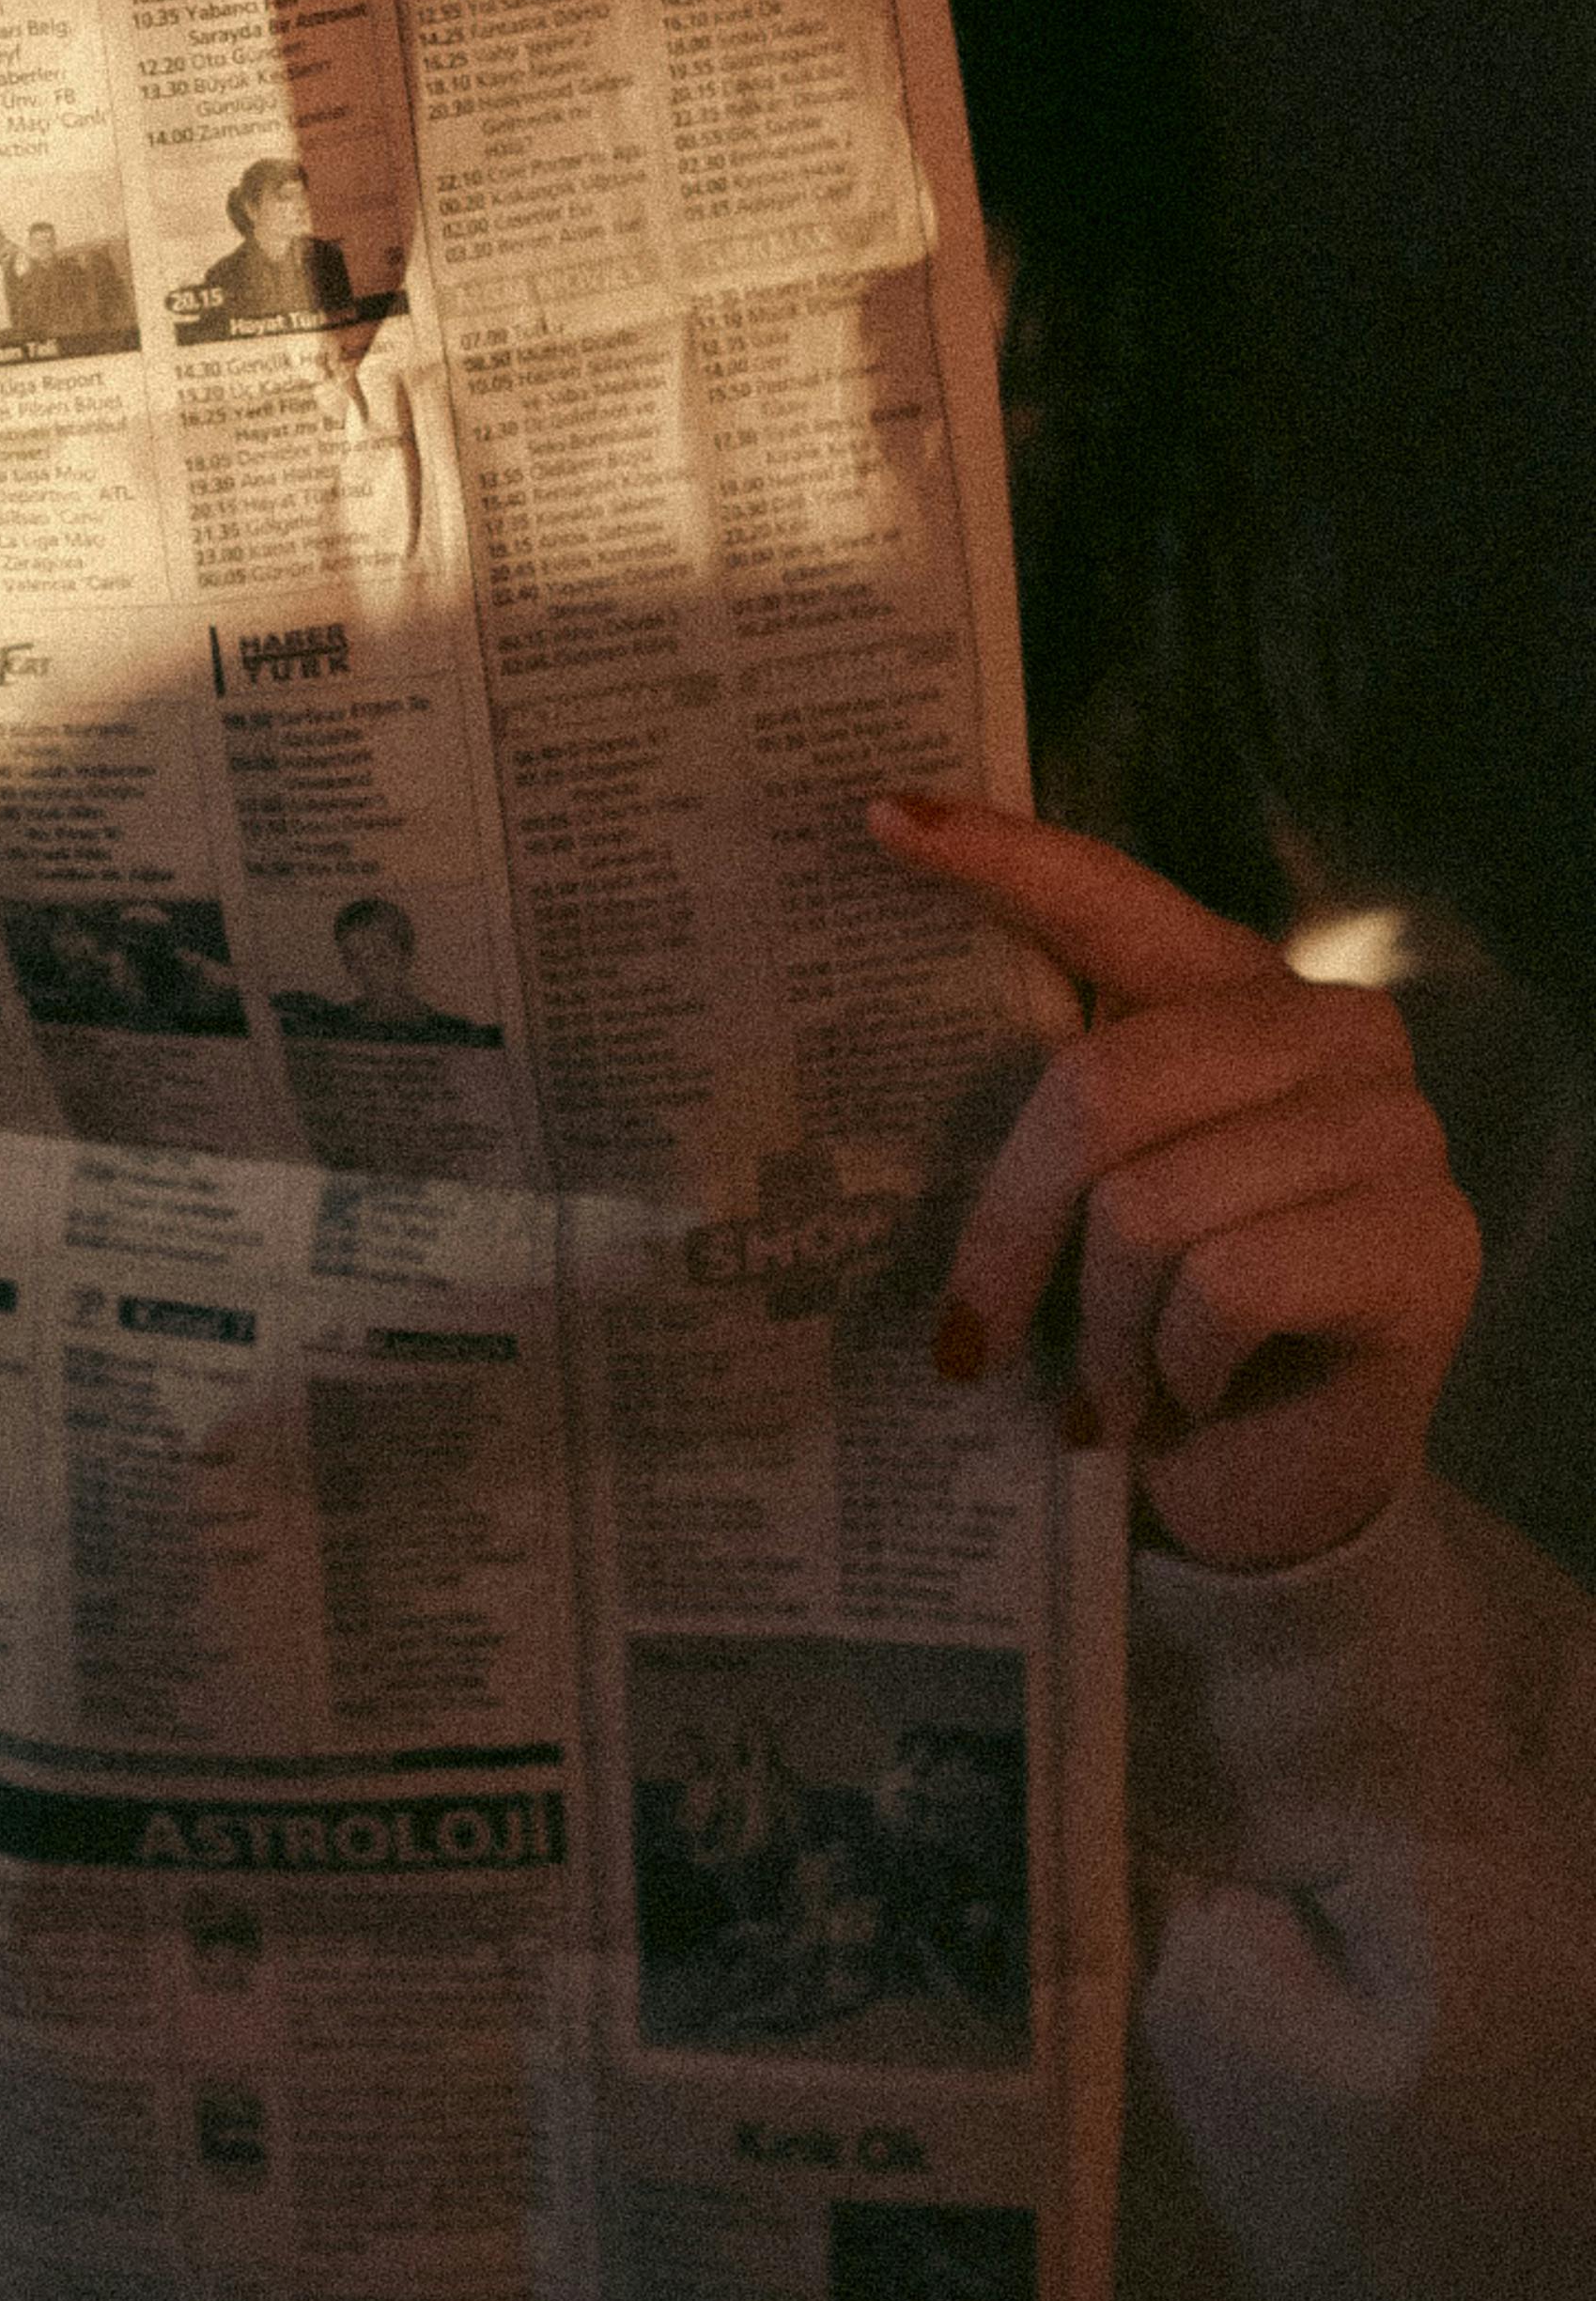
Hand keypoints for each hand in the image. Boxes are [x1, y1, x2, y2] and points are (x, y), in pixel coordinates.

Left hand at [866, 793, 1480, 1570]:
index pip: (1112, 898)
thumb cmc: (1159, 1325)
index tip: (884, 818)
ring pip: (1152, 1207)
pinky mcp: (1425, 1243)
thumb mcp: (1090, 1198)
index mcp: (1238, 990)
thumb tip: (875, 1032)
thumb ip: (1047, 1108)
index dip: (1003, 856)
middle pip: (1100, 1088)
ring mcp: (1396, 1133)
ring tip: (1105, 1390)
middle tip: (970, 1343)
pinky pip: (1224, 1287)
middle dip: (1011, 1235)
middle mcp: (1335, 1033)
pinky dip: (1176, 1367)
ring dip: (1100, 1332)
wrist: (1280, 1483)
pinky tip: (1188, 1398)